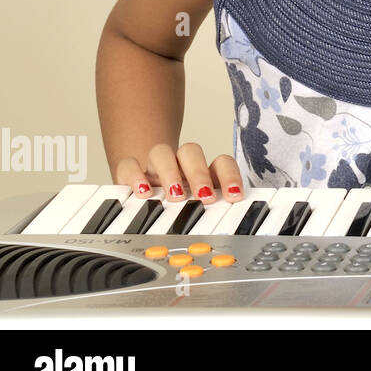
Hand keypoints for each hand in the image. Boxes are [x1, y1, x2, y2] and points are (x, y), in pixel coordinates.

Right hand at [114, 142, 243, 204]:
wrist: (148, 188)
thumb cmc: (182, 200)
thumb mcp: (202, 206)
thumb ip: (218, 208)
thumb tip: (241, 218)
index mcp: (203, 170)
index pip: (221, 162)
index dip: (230, 176)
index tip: (234, 196)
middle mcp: (180, 164)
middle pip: (190, 152)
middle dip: (199, 174)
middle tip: (205, 196)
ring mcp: (155, 166)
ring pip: (161, 152)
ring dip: (169, 172)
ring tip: (176, 195)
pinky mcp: (131, 172)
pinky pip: (128, 165)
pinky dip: (135, 176)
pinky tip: (144, 192)